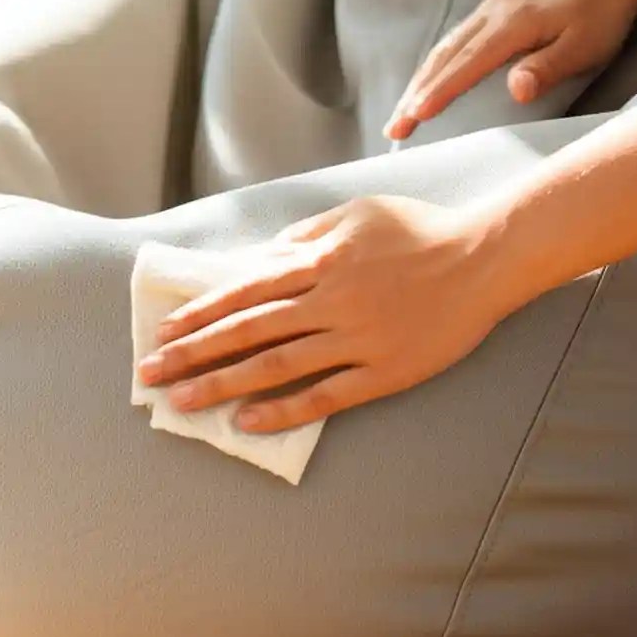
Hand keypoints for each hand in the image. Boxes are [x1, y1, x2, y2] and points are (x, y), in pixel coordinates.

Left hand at [136, 197, 514, 432]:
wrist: (485, 257)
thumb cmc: (419, 230)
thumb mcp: (356, 214)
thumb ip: (305, 235)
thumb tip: (259, 257)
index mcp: (320, 259)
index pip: (244, 290)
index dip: (200, 313)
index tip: (165, 333)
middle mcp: (330, 299)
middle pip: (248, 330)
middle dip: (193, 353)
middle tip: (151, 374)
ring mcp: (357, 339)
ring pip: (276, 366)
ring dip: (223, 385)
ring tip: (183, 403)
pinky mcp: (384, 371)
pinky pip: (325, 395)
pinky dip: (284, 410)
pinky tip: (248, 422)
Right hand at [385, 0, 636, 139]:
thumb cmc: (598, 18)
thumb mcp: (585, 47)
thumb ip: (548, 68)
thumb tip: (515, 90)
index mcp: (513, 25)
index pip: (468, 63)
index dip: (441, 91)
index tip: (416, 115)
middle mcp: (491, 16)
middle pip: (443, 59)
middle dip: (414, 96)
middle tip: (394, 130)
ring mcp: (485, 15)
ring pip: (440, 53)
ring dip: (415, 86)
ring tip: (398, 119)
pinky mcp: (485, 19)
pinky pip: (448, 47)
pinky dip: (428, 73)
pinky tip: (419, 91)